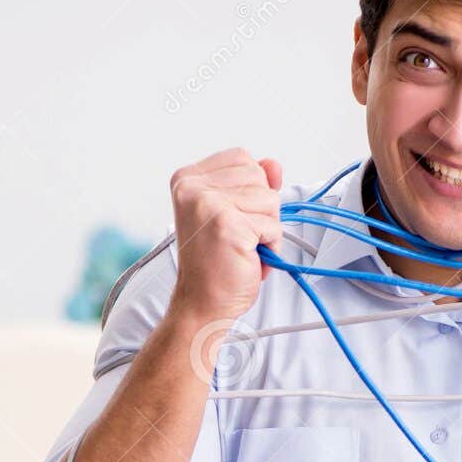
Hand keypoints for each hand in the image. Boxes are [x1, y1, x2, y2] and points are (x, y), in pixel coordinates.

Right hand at [166, 148, 283, 326]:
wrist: (201, 303)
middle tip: (236, 235)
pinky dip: (269, 246)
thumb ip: (252, 183)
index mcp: (187, 179)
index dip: (249, 189)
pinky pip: (273, 225)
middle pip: (258, 176)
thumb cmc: (213, 263)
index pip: (242, 158)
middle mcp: (192, 188)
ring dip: (265, 229)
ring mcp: (208, 204)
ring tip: (241, 247)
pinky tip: (246, 257)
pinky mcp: (228, 225)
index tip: (230, 217)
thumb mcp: (232, 212)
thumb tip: (274, 164)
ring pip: (270, 199)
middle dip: (260, 209)